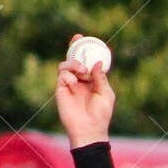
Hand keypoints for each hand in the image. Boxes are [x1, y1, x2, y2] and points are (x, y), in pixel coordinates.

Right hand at [56, 34, 115, 148]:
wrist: (88, 129)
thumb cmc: (100, 115)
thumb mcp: (106, 94)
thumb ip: (101, 78)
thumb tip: (97, 62)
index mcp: (92, 80)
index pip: (88, 61)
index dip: (87, 50)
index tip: (88, 39)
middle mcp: (80, 80)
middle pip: (74, 58)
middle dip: (74, 46)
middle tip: (77, 38)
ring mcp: (69, 84)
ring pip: (66, 64)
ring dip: (73, 62)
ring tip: (81, 70)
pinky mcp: (61, 89)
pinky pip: (62, 75)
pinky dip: (68, 76)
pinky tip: (74, 84)